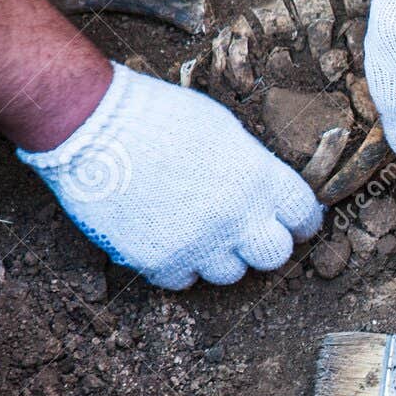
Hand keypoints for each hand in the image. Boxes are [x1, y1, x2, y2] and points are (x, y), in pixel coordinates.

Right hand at [19, 63, 323, 288]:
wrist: (91, 125)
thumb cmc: (156, 116)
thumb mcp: (223, 129)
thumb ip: (253, 166)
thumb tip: (268, 193)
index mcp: (258, 178)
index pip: (304, 216)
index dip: (300, 221)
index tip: (293, 223)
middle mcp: (236, 216)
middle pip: (274, 255)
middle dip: (263, 244)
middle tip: (245, 232)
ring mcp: (198, 244)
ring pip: (229, 273)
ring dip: (218, 255)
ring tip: (195, 227)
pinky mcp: (160, 262)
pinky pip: (184, 280)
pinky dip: (178, 264)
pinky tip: (165, 236)